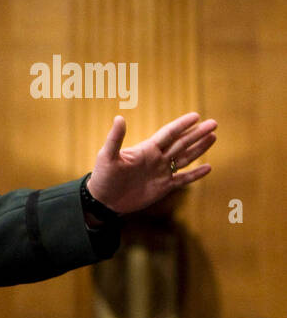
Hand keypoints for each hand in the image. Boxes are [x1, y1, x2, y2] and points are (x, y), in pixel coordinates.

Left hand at [86, 112, 216, 214]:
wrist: (103, 200)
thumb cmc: (103, 176)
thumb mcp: (107, 156)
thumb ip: (115, 138)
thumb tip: (119, 117)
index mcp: (147, 149)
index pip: (168, 133)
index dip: (182, 125)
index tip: (196, 116)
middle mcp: (157, 158)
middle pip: (181, 143)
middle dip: (197, 134)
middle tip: (213, 123)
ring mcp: (161, 172)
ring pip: (185, 158)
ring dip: (199, 149)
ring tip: (213, 137)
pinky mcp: (163, 187)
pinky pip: (183, 179)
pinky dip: (195, 174)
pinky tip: (208, 167)